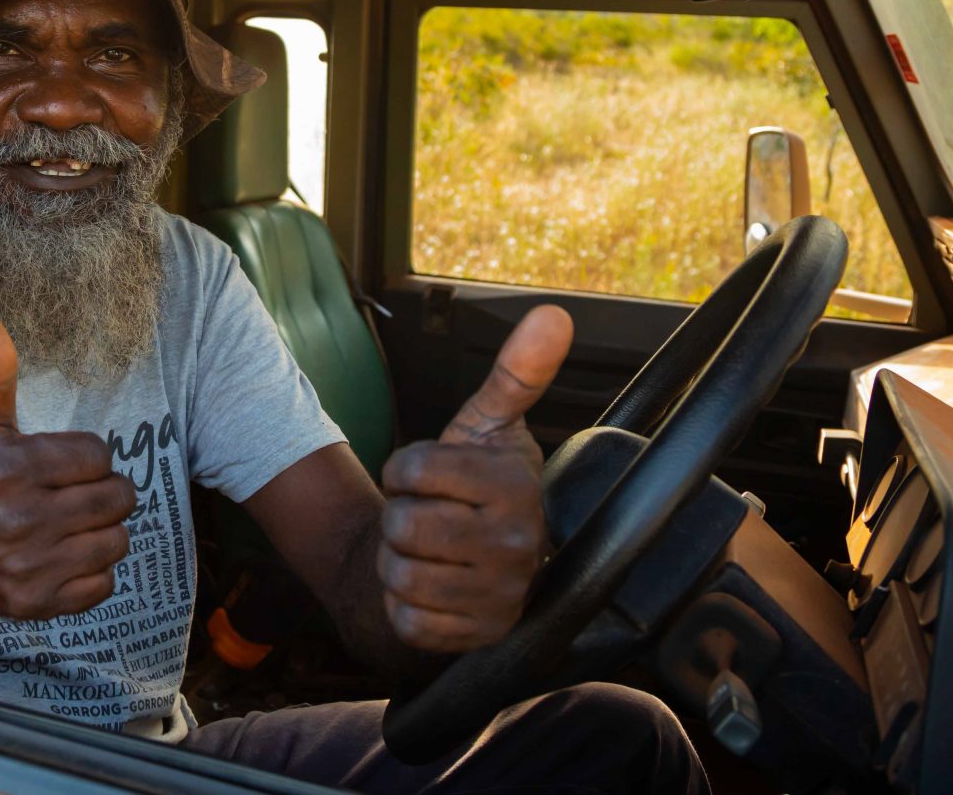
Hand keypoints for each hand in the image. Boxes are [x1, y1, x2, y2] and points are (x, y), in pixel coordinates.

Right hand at [0, 313, 135, 621]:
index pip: (98, 455)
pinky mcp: (39, 604)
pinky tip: (67, 556)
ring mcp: (32, 566)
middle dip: (104, 491)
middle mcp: (22, 520)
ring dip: (103, 530)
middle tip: (79, 493)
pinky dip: (93, 572)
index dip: (87, 456)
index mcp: (10, 469)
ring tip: (75, 523)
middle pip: (118, 498)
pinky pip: (104, 585)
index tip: (65, 463)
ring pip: (117, 541)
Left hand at [378, 304, 569, 651]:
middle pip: (403, 524)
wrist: (472, 562)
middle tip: (427, 515)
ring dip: (396, 561)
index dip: (405, 467)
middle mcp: (517, 546)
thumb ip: (517, 373)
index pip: (413, 466)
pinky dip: (403, 605)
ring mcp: (499, 598)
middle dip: (399, 516)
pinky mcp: (476, 638)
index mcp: (515, 487)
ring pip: (398, 573)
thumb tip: (556, 314)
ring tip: (427, 550)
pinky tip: (429, 587)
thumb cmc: (474, 485)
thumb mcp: (487, 426)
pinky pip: (406, 619)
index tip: (427, 474)